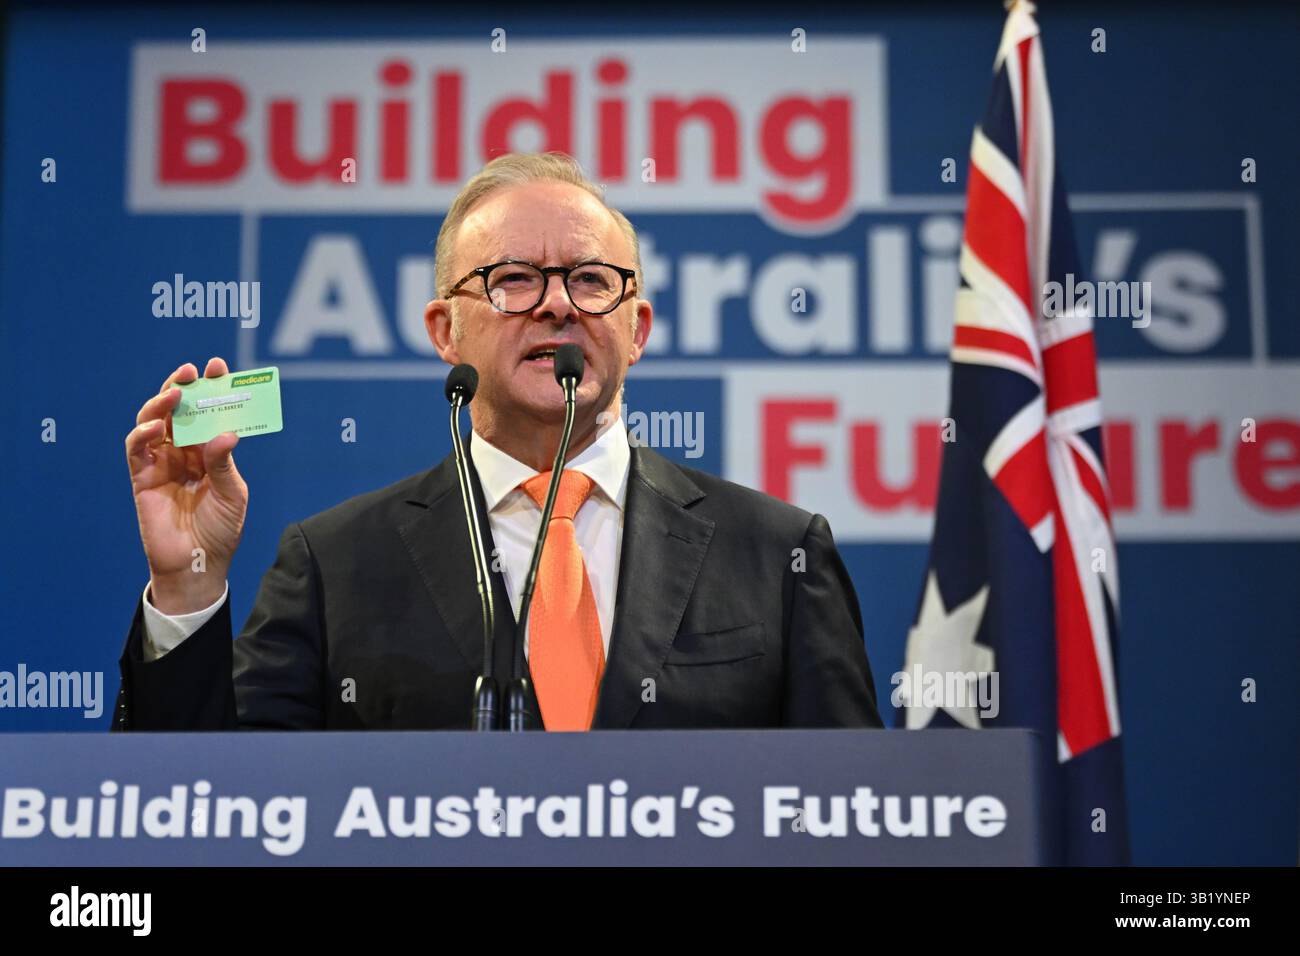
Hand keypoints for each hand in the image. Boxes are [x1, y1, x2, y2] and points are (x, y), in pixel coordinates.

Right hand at [125, 358, 248, 614]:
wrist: (198, 564)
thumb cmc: (220, 530)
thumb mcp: (232, 494)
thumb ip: (224, 464)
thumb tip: (225, 433)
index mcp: (209, 452)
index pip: (208, 412)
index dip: (211, 388)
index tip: (218, 366)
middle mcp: (184, 452)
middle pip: (178, 411)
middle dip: (184, 387)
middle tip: (193, 370)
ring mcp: (161, 463)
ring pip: (153, 422)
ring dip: (161, 404)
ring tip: (176, 393)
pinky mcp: (141, 478)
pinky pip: (136, 449)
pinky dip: (143, 434)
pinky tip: (156, 427)